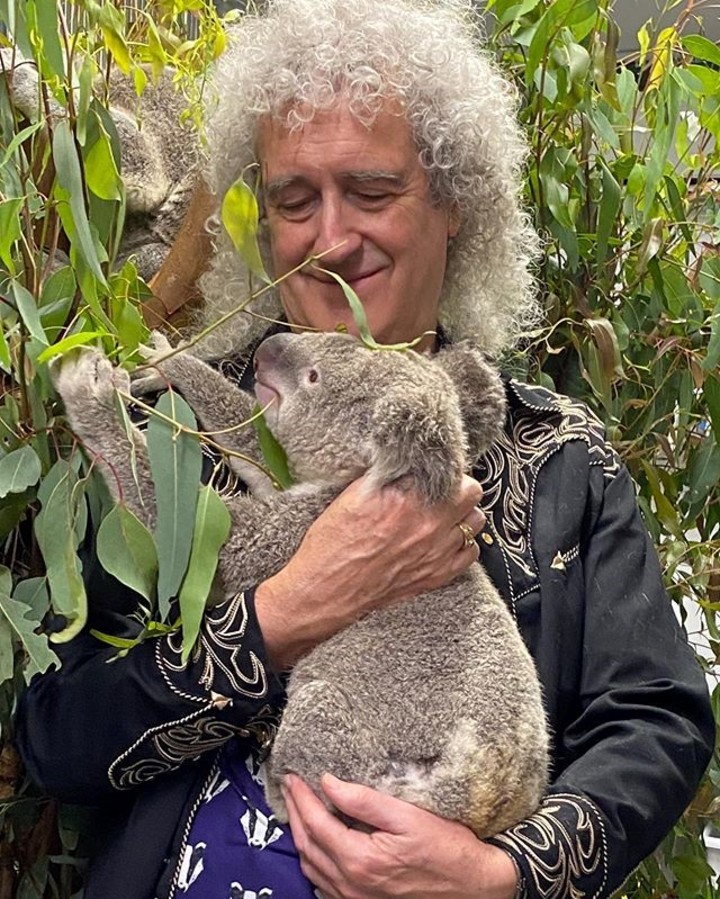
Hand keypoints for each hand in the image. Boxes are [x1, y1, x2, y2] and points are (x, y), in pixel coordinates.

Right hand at [255, 474, 484, 666]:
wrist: (325, 591)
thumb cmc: (332, 545)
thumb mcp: (353, 495)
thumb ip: (387, 474)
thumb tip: (405, 459)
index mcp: (408, 500)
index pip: (450, 469)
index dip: (442, 465)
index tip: (434, 467)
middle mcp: (429, 525)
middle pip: (472, 492)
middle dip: (459, 485)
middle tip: (443, 487)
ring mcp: (437, 552)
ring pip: (475, 521)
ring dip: (463, 512)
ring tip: (444, 511)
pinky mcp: (438, 575)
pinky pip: (471, 552)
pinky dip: (462, 542)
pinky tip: (444, 538)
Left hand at [282, 773, 517, 898]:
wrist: (474, 887)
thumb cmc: (447, 849)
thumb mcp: (408, 815)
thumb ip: (364, 800)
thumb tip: (329, 783)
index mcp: (361, 860)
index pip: (317, 823)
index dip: (302, 797)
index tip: (293, 776)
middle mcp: (352, 885)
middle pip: (308, 845)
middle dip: (296, 813)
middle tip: (290, 786)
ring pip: (312, 867)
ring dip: (301, 836)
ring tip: (300, 809)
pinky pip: (324, 884)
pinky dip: (314, 859)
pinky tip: (318, 843)